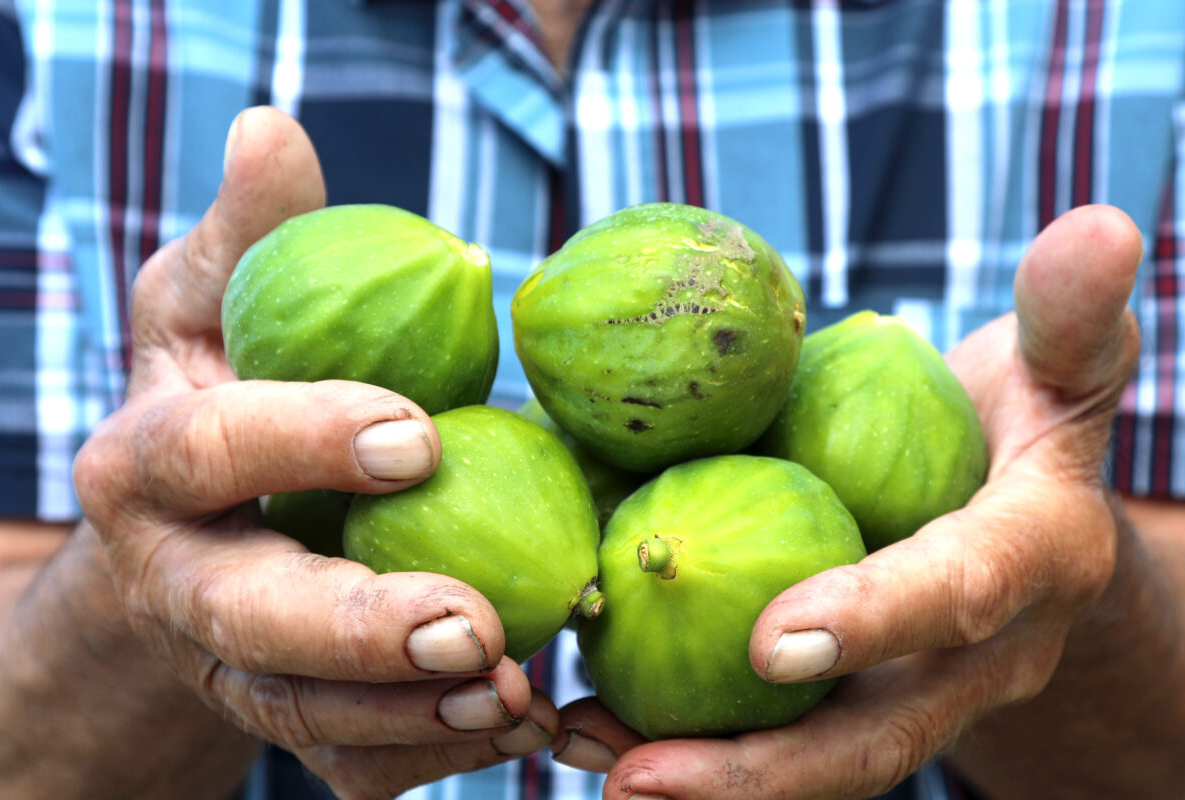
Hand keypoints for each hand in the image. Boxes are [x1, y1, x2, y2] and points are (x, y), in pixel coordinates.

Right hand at [73, 106, 554, 797]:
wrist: (187, 538)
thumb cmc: (216, 396)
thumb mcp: (211, 303)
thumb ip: (249, 234)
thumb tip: (277, 128)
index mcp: (150, 463)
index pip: (211, 450)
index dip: (301, 441)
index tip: (416, 434)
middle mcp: (176, 579)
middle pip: (249, 617)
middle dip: (356, 630)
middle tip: (471, 627)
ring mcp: (228, 665)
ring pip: (304, 713)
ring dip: (410, 716)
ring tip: (513, 695)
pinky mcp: (286, 718)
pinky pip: (349, 763)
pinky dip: (429, 757)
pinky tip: (518, 726)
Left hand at [551, 204, 1140, 798]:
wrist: (1029, 520)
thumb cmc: (1029, 428)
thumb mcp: (1065, 365)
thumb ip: (1071, 314)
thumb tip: (1100, 221)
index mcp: (1031, 565)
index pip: (959, 597)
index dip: (877, 619)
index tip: (774, 638)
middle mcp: (972, 661)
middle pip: (871, 738)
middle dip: (759, 770)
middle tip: (638, 779)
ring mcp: (907, 695)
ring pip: (806, 761)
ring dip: (695, 777)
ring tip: (580, 755)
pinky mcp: (847, 701)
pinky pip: (767, 736)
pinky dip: (679, 739)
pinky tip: (586, 722)